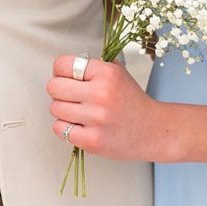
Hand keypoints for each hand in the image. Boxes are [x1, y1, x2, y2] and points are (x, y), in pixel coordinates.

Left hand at [46, 54, 166, 162]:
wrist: (152, 130)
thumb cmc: (132, 102)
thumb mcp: (117, 73)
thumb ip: (91, 67)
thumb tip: (62, 68)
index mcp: (107, 73)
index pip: (62, 65)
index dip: (61, 72)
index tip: (67, 77)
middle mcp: (101, 93)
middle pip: (53, 87)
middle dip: (59, 91)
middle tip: (70, 96)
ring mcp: (96, 118)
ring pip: (54, 108)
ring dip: (63, 111)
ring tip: (78, 112)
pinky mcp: (92, 141)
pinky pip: (59, 129)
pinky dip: (65, 128)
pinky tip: (80, 125)